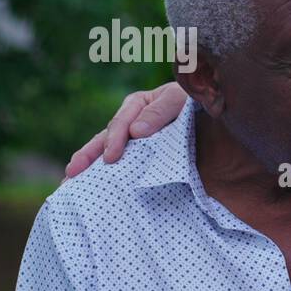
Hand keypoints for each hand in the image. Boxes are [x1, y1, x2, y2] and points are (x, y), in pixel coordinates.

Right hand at [64, 82, 188, 178]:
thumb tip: (136, 132)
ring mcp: (135, 144)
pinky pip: (121, 170)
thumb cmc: (200, 107)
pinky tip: (89, 190)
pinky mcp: (142, 162)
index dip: (114, 140)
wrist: (220, 126)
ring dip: (89, 169)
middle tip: (73, 172)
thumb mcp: (181, 100)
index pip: (121, 122)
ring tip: (69, 183)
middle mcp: (131, 124)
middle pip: (104, 140)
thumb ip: (161, 111)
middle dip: (88, 156)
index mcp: (138, 106)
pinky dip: (104, 179)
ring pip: (106, 155)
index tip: (110, 158)